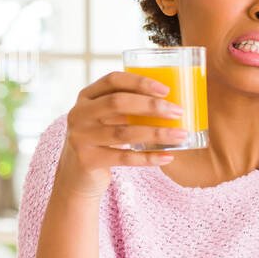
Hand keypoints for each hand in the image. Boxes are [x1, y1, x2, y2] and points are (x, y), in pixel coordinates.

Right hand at [56, 71, 187, 197]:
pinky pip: (124, 158)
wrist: (77, 177)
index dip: (139, 82)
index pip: (113, 80)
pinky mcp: (87, 160)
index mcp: (86, 97)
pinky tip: (168, 156)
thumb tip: (170, 102)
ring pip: (124, 133)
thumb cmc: (102, 141)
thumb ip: (126, 108)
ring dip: (157, 133)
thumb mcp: (106, 119)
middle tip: (178, 112)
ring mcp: (81, 138)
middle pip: (118, 103)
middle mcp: (79, 114)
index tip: (166, 90)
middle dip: (152, 106)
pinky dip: (149, 158)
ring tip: (181, 135)